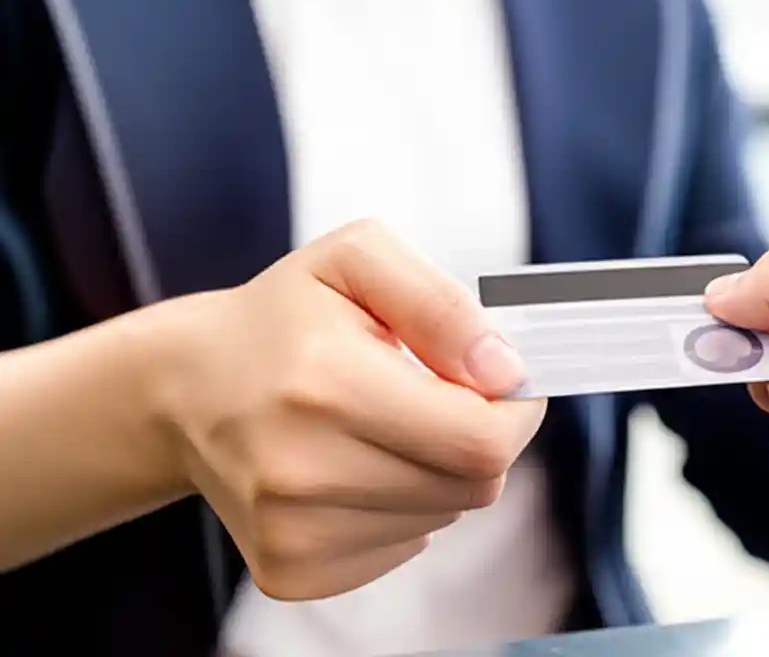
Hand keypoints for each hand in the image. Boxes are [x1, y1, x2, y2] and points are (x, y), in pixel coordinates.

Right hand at [150, 220, 544, 598]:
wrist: (187, 388)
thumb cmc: (283, 319)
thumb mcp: (359, 261)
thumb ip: (443, 305)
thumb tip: (505, 371)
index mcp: (326, 384)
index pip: (481, 440)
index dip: (517, 412)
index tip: (503, 383)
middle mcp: (301, 471)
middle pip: (474, 485)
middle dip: (479, 436)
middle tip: (438, 396)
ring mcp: (290, 531)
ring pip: (445, 516)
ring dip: (439, 471)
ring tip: (383, 426)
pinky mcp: (288, 570)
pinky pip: (405, 546)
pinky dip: (405, 508)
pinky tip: (359, 465)